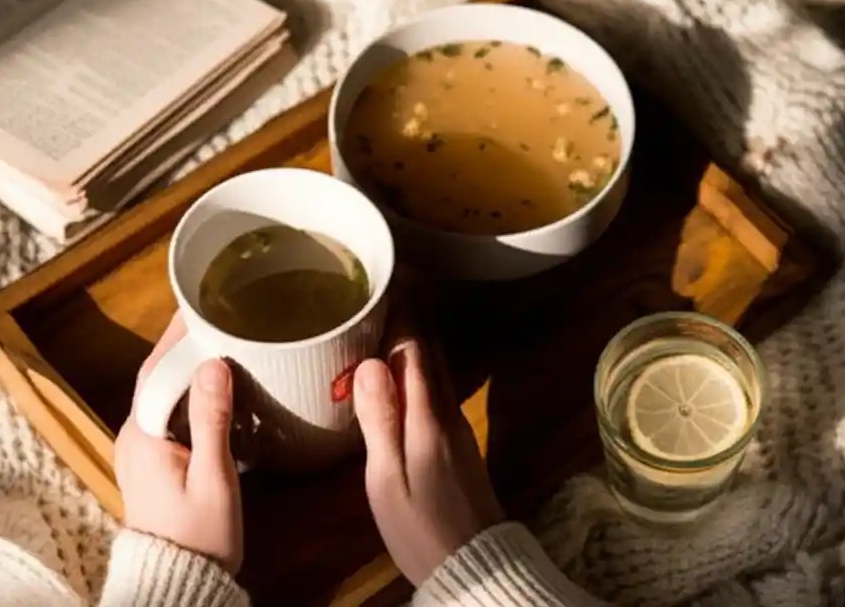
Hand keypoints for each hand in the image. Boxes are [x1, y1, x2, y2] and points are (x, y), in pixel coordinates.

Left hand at [115, 313, 242, 572]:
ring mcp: (141, 450)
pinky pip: (169, 412)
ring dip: (188, 365)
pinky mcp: (154, 462)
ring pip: (163, 393)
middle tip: (218, 313)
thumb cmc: (199, 538)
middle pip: (156, 376)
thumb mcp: (214, 478)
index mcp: (143, 436)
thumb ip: (212, 420)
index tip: (201, 304)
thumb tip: (214, 364)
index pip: (155, 369)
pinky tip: (216, 384)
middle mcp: (134, 437)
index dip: (178, 334)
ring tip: (221, 338)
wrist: (180, 585)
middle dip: (184, 343)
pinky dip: (190, 391)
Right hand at [353, 318, 502, 585]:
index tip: (382, 278)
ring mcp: (453, 427)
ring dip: (405, 346)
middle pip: (426, 352)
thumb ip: (380, 419)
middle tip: (373, 293)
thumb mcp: (389, 476)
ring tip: (373, 326)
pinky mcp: (453, 445)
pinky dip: (409, 373)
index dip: (400, 310)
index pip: (415, 345)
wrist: (473, 567)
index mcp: (428, 414)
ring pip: (429, 371)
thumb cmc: (422, 526)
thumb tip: (371, 362)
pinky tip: (389, 378)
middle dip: (403, 319)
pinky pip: (429, 391)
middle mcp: (446, 411)